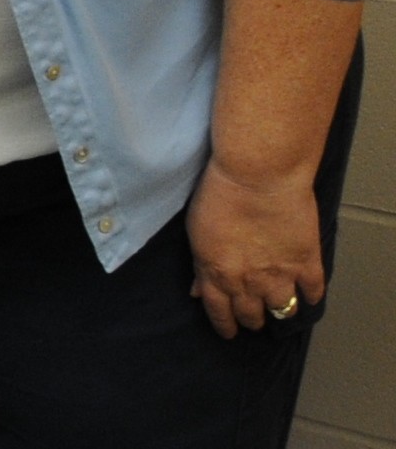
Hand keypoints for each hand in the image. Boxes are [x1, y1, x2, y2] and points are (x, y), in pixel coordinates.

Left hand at [185, 155, 324, 336]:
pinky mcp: (307, 263)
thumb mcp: (195, 230)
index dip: (224, 326)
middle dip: (250, 319)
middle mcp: (248, 283)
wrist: (258, 176)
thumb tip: (197, 289)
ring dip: (279, 311)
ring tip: (278, 308)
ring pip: (283, 310)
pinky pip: (313, 291)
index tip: (228, 333)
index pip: (219, 313)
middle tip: (252, 318)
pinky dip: (310, 296)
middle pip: (251, 315)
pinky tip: (307, 294)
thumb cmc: (218, 194)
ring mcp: (280, 275)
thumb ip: (200, 265)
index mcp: (216, 275)